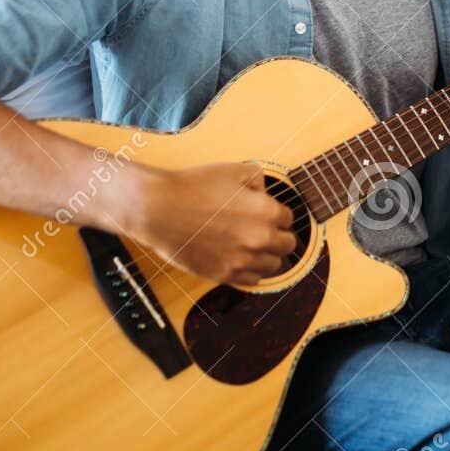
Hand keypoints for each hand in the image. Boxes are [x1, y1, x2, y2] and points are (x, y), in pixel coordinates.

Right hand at [124, 162, 298, 284]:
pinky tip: (242, 259)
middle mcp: (260, 238)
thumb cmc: (193, 187)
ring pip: (274, 265)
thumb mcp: (232, 170)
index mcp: (266, 211)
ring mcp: (243, 260)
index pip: (289, 218)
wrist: (159, 209)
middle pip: (287, 245)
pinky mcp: (225, 275)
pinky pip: (253, 280)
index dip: (278, 214)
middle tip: (265, 231)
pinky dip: (252, 271)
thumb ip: (257, 178)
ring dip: (268, 255)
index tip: (266, 213)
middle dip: (279, 236)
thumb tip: (264, 191)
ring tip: (253, 246)